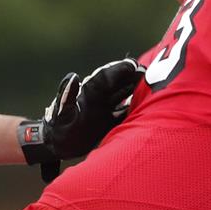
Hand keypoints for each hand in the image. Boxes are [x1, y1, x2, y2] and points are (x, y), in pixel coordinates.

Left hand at [19, 58, 141, 177]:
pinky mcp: (108, 121)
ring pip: (124, 95)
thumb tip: (73, 76)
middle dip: (134, 76)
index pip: (106, 77)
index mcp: (88, 93)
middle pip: (119, 83)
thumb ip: (67, 96)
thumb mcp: (62, 113)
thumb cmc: (58, 128)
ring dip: (137, 90)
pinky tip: (147, 107)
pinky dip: (135, 108)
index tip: (134, 65)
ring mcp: (104, 108)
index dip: (119, 69)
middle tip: (151, 73)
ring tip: (153, 86)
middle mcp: (98, 98)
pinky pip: (125, 111)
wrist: (56, 144)